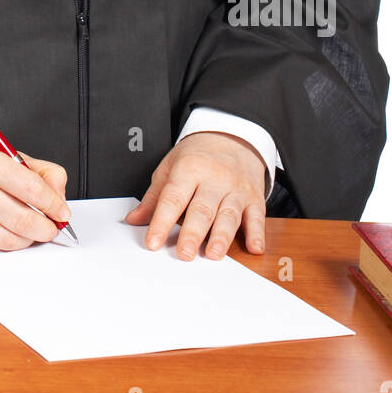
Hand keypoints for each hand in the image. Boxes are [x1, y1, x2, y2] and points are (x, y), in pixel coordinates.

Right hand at [0, 145, 69, 249]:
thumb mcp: (4, 157)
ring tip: (34, 232)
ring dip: (29, 239)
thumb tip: (60, 199)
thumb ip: (39, 172)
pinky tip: (13, 233)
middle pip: (22, 218)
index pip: (30, 187)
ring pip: (9, 237)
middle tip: (53, 228)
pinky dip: (10, 242)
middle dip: (46, 228)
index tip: (62, 211)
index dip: (53, 203)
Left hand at [125, 131, 266, 260]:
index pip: (173, 198)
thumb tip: (134, 220)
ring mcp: (236, 188)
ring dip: (221, 236)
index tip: (153, 242)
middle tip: (184, 254)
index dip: (161, 222)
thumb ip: (154, 197)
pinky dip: (257, 234)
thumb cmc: (197, 157)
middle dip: (192, 232)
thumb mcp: (171, 167)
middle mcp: (214, 178)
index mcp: (189, 169)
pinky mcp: (254, 198)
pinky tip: (254, 248)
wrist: (232, 138)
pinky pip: (257, 217)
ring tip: (212, 254)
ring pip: (229, 214)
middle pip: (202, 208)